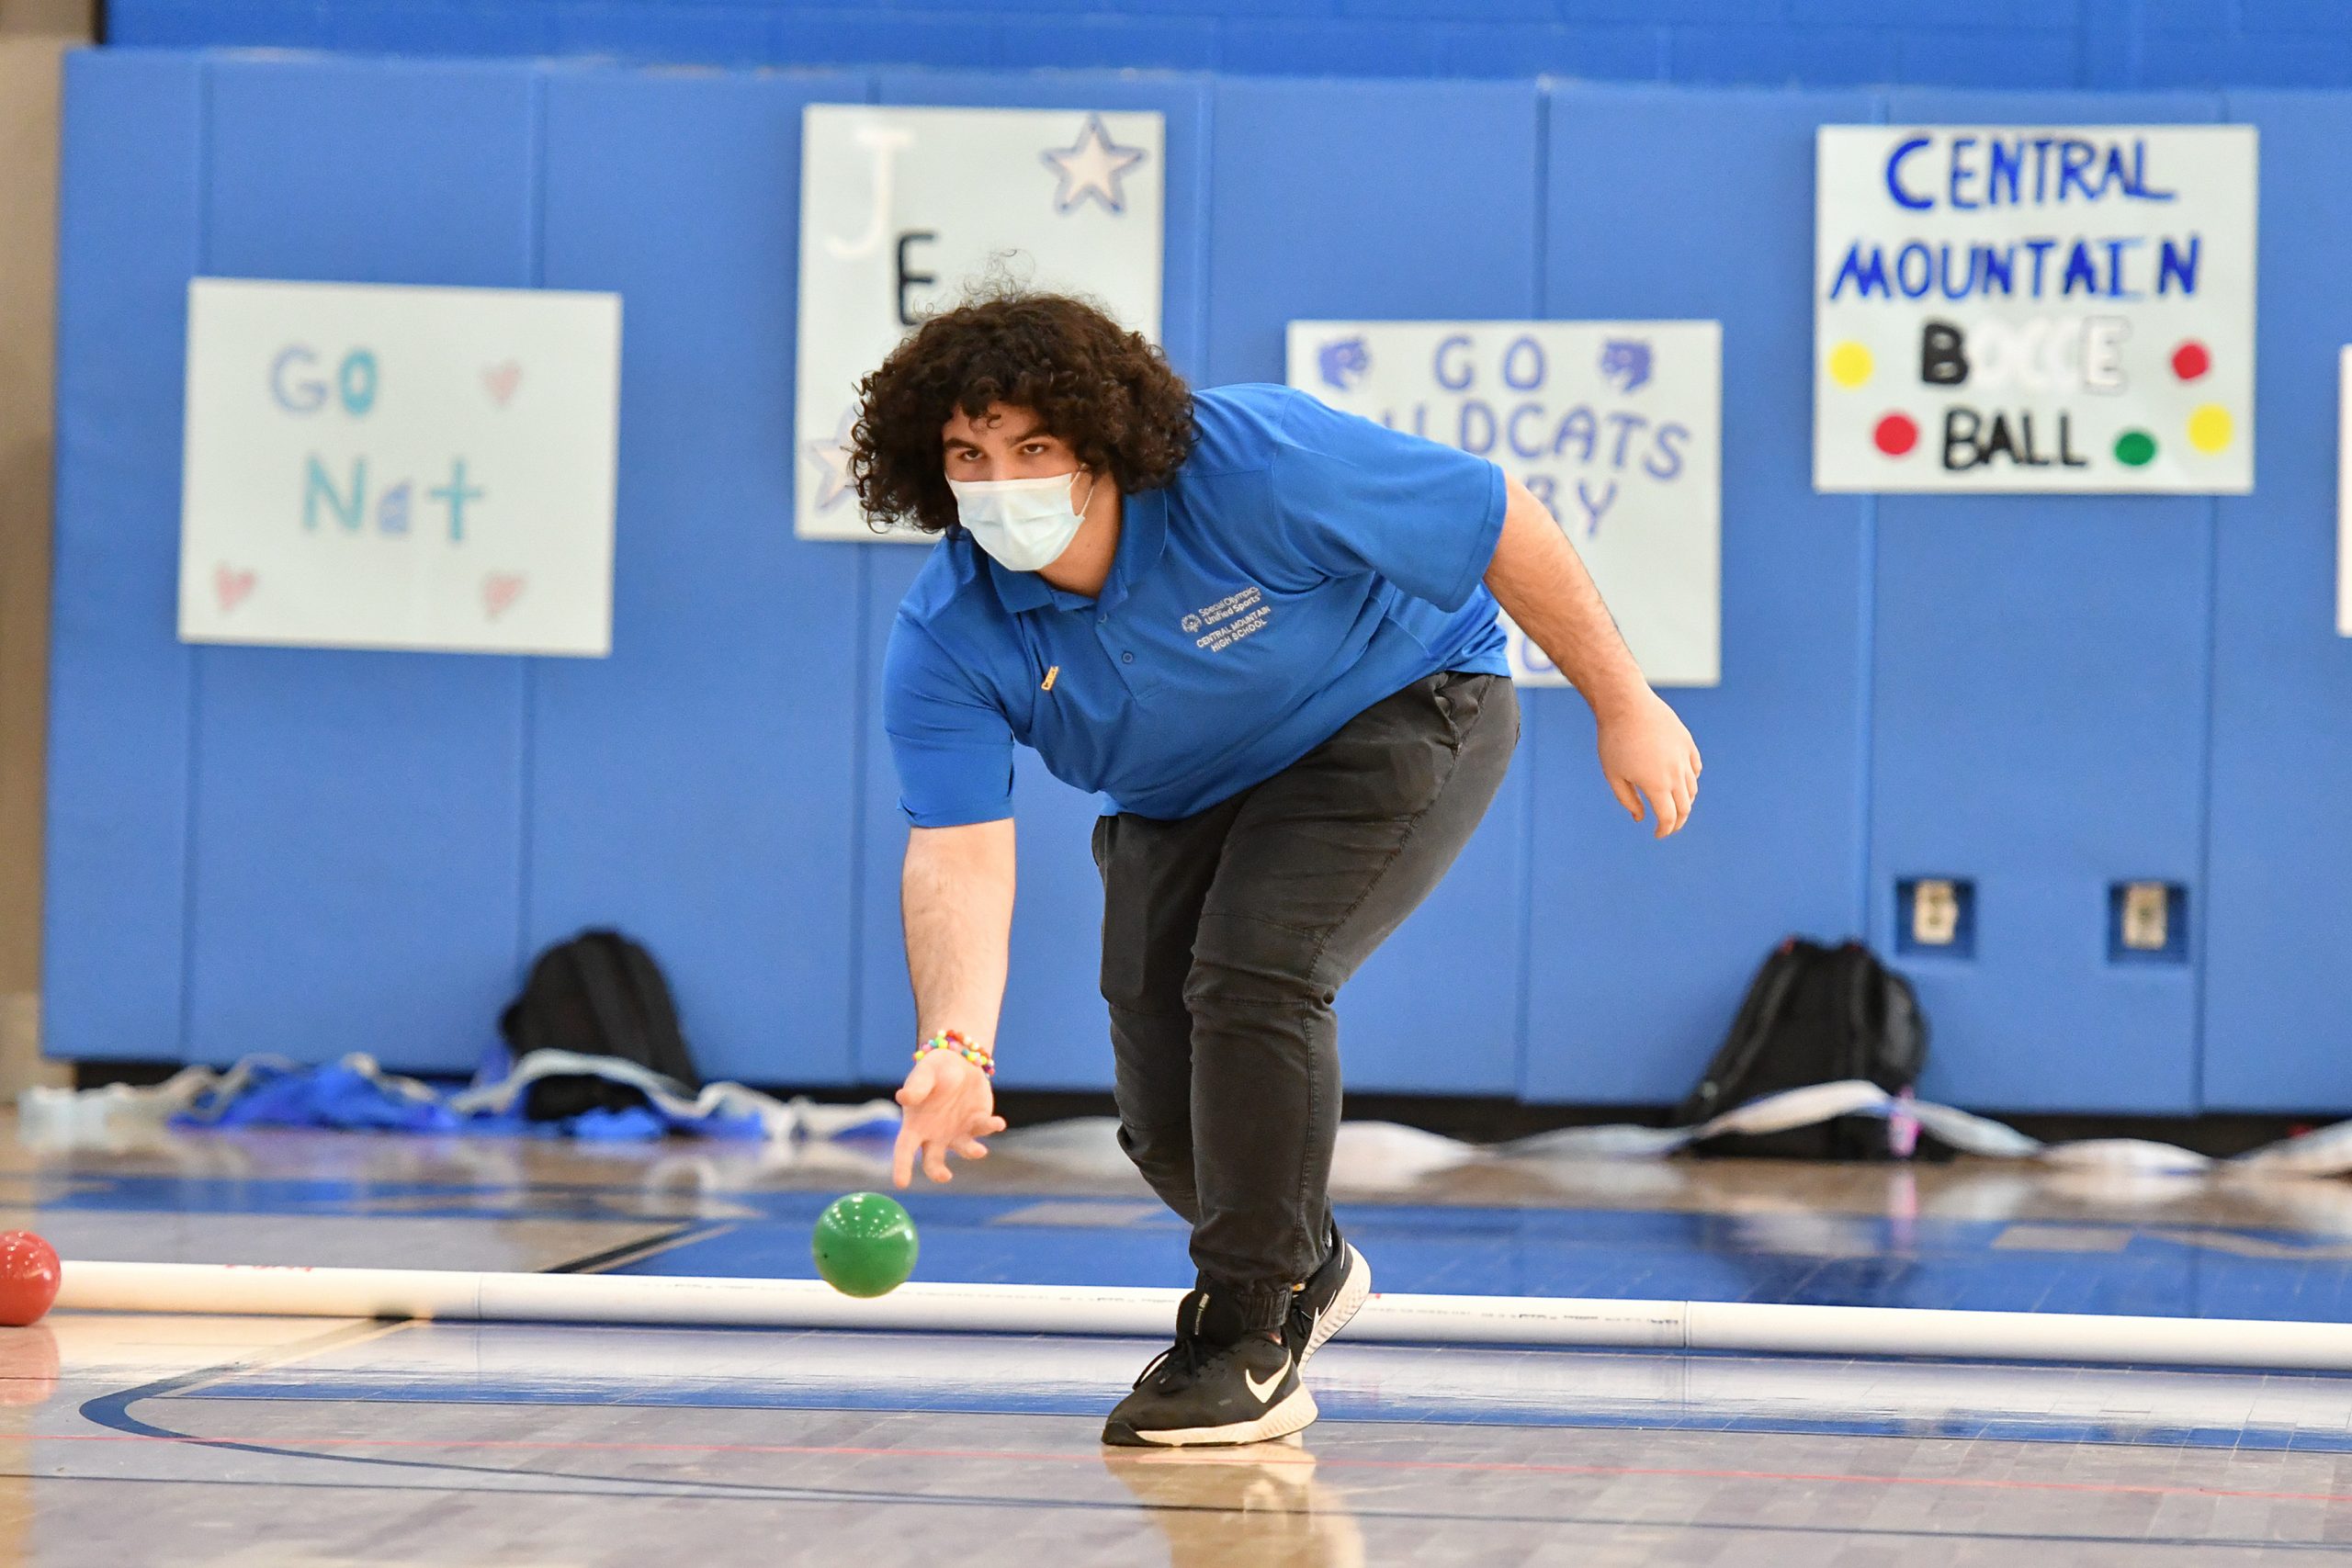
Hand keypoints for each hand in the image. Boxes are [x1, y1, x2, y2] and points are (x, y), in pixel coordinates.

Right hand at [891, 1048, 1006, 1187]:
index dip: (902, 1167)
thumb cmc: (933, 1070)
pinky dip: (991, 1127)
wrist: (959, 1062)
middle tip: (945, 1175)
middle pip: (933, 1162)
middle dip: (938, 1172)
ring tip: (979, 1151)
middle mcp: (935, 1136)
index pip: (904, 1150)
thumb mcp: (924, 1074)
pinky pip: (984, 1129)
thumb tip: (903, 1097)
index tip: (901, 1184)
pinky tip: (998, 1123)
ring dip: (972, 1152)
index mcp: (915, 1126)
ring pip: (964, 1149)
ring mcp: (957, 1132)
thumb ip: (916, 1087)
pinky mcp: (977, 1124)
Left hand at [1596, 689, 1701, 838]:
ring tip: (1673, 805)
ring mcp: (1684, 756)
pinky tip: (1681, 782)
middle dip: (1678, 821)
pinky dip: (1690, 779)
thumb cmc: (1613, 741)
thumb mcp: (1614, 775)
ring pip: (1692, 788)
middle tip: (1669, 826)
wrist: (1626, 705)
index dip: (1665, 830)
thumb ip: (1628, 800)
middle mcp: (1676, 773)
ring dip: (1685, 801)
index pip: (1669, 817)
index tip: (1658, 834)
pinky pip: (1695, 768)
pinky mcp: (1687, 742)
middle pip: (1685, 806)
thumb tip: (1641, 818)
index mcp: (1656, 785)